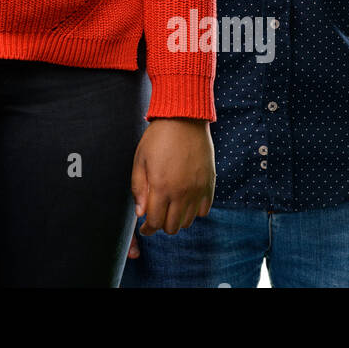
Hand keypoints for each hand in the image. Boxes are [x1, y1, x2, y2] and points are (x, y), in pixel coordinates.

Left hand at [130, 117, 214, 237]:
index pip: (155, 222)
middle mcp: (181, 192)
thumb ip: (139, 189)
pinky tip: (185, 200)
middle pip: (172, 227)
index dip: (148, 228)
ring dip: (177, 219)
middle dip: (161, 225)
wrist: (184, 119)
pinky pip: (203, 211)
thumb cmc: (158, 138)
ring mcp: (198, 190)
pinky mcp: (209, 184)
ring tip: (170, 206)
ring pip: (188, 221)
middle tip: (156, 215)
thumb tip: (141, 213)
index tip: (144, 227)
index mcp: (161, 187)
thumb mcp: (140, 160)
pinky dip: (194, 211)